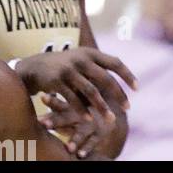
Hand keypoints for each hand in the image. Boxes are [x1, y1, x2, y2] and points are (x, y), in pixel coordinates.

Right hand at [14, 48, 134, 138]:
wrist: (35, 66)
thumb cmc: (63, 67)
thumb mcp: (81, 62)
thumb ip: (96, 70)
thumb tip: (117, 87)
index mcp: (91, 53)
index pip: (115, 62)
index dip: (127, 75)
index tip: (137, 88)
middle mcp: (82, 59)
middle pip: (105, 78)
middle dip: (118, 94)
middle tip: (128, 108)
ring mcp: (69, 70)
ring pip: (90, 91)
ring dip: (102, 107)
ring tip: (111, 119)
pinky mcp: (57, 81)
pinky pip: (72, 98)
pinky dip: (81, 110)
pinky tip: (89, 119)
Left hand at [39, 93, 113, 159]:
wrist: (113, 110)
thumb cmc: (86, 106)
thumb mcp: (76, 100)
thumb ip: (59, 101)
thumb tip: (42, 91)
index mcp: (73, 106)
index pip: (60, 103)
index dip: (51, 100)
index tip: (42, 97)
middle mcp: (81, 115)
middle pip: (67, 117)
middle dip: (55, 121)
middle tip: (44, 123)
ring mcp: (91, 125)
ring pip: (81, 132)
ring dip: (75, 139)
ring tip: (68, 147)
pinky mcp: (100, 134)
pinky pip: (93, 142)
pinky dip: (87, 148)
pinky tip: (80, 155)